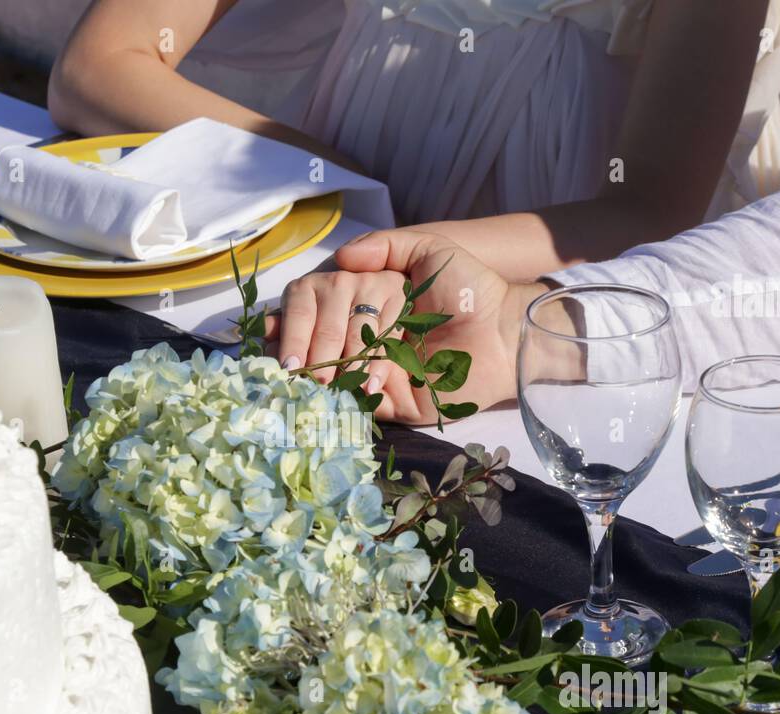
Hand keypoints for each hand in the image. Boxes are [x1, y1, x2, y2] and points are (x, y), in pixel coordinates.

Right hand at [269, 229, 540, 424]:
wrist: (505, 337)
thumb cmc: (471, 291)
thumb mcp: (432, 252)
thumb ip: (388, 245)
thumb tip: (341, 255)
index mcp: (361, 298)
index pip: (309, 303)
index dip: (290, 319)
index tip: (274, 332)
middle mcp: (358, 333)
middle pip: (311, 339)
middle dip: (306, 348)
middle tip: (304, 361)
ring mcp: (369, 369)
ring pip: (326, 372)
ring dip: (322, 373)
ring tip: (321, 379)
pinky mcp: (388, 401)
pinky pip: (356, 402)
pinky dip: (352, 393)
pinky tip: (355, 390)